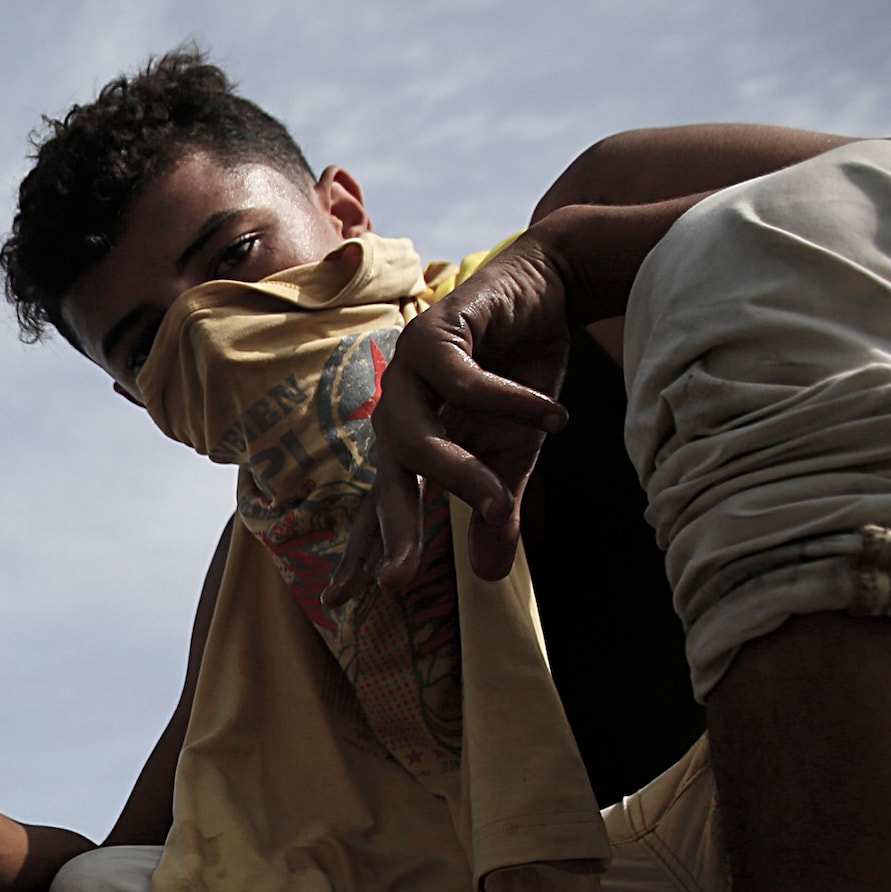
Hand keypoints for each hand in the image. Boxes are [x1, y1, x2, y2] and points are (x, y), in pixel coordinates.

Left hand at [329, 233, 574, 604]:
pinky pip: (464, 381)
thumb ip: (497, 507)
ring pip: (418, 437)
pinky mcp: (436, 330)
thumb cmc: (524, 370)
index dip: (363, 551)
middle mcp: (401, 409)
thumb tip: (490, 577)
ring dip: (463, 474)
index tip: (338, 603)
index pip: (382, 505)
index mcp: (413, 442)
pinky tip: (551, 415)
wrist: (550, 288)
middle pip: (388, 480)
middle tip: (398, 580)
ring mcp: (410, 369)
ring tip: (498, 500)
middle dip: (394, 532)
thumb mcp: (516, 450)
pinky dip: (511, 402)